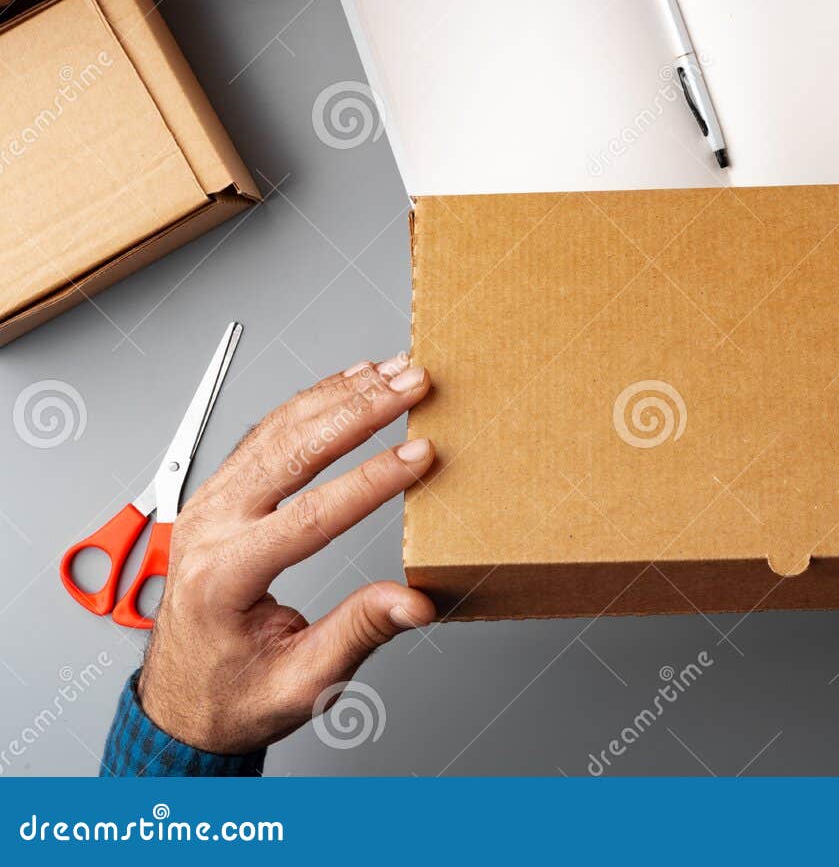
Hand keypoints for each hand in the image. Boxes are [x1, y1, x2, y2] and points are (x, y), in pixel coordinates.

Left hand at [137, 354, 437, 753]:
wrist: (182, 703)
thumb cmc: (234, 696)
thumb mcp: (301, 682)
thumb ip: (358, 634)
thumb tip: (414, 603)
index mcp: (223, 579)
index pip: (310, 516)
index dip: (372, 481)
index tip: (421, 455)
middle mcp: (208, 530)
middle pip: (290, 452)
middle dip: (361, 411)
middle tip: (413, 384)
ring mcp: (209, 506)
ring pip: (277, 430)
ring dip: (341, 394)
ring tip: (394, 370)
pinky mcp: (220, 495)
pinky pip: (266, 434)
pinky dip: (313, 401)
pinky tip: (351, 380)